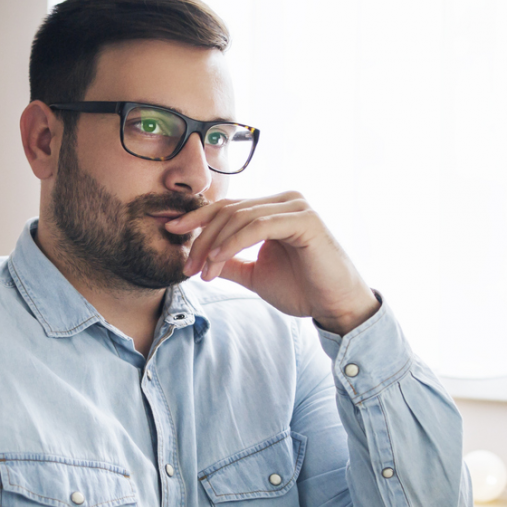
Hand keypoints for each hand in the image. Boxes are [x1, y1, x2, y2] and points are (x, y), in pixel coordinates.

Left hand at [166, 193, 379, 333]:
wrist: (335, 306)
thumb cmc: (302, 289)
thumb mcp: (255, 274)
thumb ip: (231, 262)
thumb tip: (201, 258)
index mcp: (273, 209)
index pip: (228, 207)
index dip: (197, 219)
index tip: (171, 232)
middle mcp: (285, 200)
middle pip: (230, 210)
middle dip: (202, 238)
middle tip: (187, 266)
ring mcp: (296, 207)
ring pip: (240, 217)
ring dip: (215, 245)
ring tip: (202, 271)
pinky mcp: (305, 219)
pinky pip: (259, 225)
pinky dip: (234, 242)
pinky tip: (218, 260)